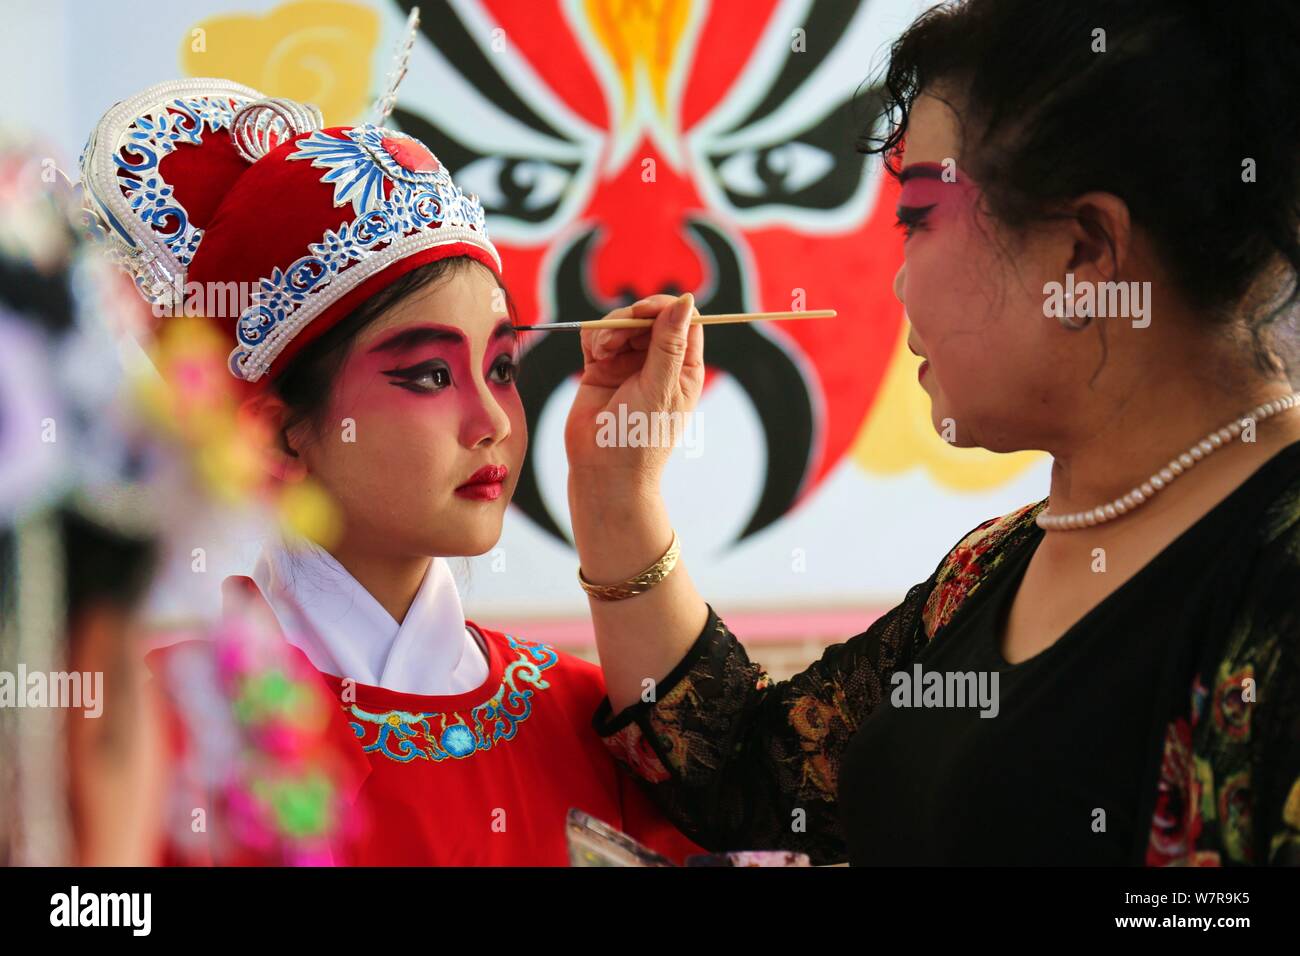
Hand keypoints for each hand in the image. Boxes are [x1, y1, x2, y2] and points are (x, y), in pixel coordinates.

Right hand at [564, 292, 704, 494]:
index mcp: (683, 368)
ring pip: (621, 323)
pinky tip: (596, 354)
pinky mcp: (600, 368)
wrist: (603, 471)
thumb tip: (685, 300)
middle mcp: (657, 363)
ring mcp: (628, 364)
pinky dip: (595, 337)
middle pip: (649, 317)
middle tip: (619, 334)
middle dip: (632, 319)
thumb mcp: (660, 388)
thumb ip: (669, 343)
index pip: (683, 321)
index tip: (645, 312)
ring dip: (611, 329)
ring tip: (604, 351)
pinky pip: (597, 336)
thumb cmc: (640, 437)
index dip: (665, 308)